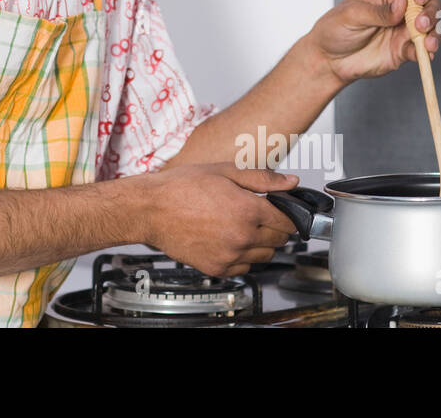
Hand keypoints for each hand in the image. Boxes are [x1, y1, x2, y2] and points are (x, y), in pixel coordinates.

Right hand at [141, 163, 299, 276]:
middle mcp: (242, 236)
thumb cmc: (182, 187)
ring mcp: (230, 255)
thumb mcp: (224, 171)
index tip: (282, 211)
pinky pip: (244, 268)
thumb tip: (290, 182)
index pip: (288, 222)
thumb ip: (262, 178)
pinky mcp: (217, 268)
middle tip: (258, 216)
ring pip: (264, 257)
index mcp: (249, 210)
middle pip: (279, 240)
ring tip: (240, 228)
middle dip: (274, 228)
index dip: (288, 215)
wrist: (151, 209)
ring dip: (260, 244)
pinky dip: (242, 257)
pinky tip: (228, 240)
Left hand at [309, 0, 440, 85]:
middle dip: (431, 11)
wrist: (329, 59)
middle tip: (419, 24)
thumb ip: (378, 11)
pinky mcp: (406, 48)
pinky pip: (423, 49)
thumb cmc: (335, 28)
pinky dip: (427, 52)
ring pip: (434, 25)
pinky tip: (426, 55)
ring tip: (427, 43)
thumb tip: (403, 4)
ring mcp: (406, 28)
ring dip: (435, 32)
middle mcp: (404, 6)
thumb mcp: (351, 15)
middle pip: (432, 1)